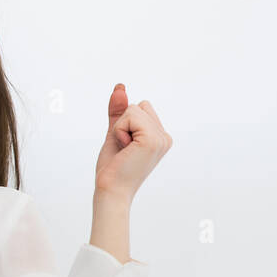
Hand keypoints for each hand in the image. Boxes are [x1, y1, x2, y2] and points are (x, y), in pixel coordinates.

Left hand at [94, 84, 171, 203]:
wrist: (111, 190)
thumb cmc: (112, 167)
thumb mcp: (115, 133)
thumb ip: (118, 111)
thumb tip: (120, 86)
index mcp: (160, 136)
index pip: (140, 107)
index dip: (124, 122)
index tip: (125, 146)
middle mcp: (165, 137)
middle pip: (138, 105)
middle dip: (122, 123)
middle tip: (123, 148)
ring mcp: (161, 138)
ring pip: (133, 109)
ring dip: (120, 128)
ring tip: (124, 149)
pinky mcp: (152, 139)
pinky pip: (130, 115)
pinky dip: (119, 130)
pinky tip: (125, 148)